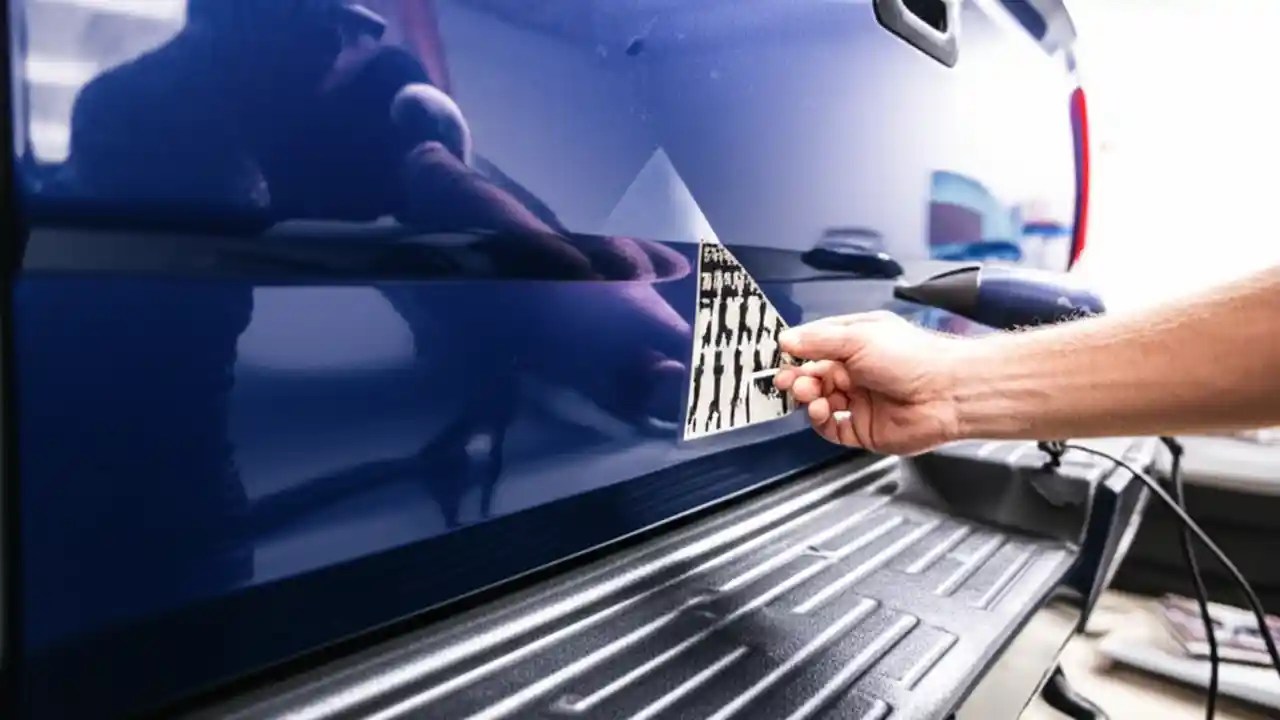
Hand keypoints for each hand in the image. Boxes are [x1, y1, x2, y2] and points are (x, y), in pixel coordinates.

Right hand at [773, 311, 964, 454]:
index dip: (797, 353)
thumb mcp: (858, 337)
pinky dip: (820, 421)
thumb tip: (787, 340)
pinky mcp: (864, 429)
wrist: (946, 393)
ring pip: (820, 403)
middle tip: (787, 380)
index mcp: (857, 344)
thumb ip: (818, 340)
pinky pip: (833, 429)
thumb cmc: (913, 357)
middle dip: (797, 378)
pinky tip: (820, 411)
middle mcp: (858, 373)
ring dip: (808, 398)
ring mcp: (861, 402)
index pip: (817, 348)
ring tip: (809, 395)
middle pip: (814, 377)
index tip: (781, 357)